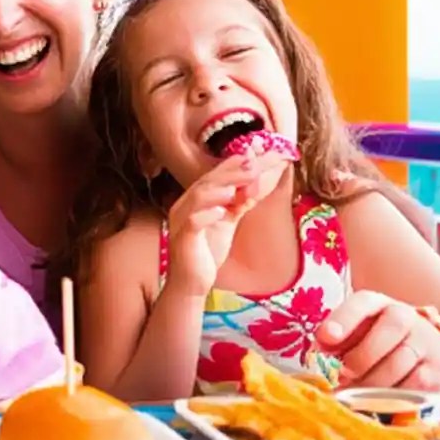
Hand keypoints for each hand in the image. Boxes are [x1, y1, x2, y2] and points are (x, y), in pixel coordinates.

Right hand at [165, 151, 292, 293]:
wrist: (192, 282)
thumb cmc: (206, 251)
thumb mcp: (226, 222)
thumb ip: (237, 203)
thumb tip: (255, 185)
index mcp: (194, 200)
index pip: (214, 176)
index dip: (235, 166)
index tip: (258, 157)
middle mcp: (185, 206)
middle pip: (206, 182)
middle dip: (231, 173)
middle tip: (253, 167)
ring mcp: (181, 222)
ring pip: (196, 198)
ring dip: (217, 191)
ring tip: (236, 189)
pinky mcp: (183, 239)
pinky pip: (192, 223)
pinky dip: (206, 215)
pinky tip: (221, 213)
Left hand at [317, 290, 439, 390]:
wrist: (429, 355)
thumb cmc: (379, 344)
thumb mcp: (356, 335)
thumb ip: (337, 342)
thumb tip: (320, 355)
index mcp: (378, 304)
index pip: (363, 303)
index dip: (344, 319)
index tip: (326, 337)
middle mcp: (407, 317)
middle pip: (388, 331)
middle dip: (360, 358)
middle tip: (342, 375)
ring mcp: (427, 342)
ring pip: (398, 363)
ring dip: (371, 382)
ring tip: (355, 391)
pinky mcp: (438, 370)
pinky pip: (413, 386)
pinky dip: (392, 395)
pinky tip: (379, 398)